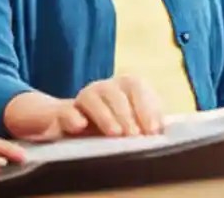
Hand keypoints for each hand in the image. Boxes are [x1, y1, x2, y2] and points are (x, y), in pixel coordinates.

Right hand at [3, 77, 163, 141]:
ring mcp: (82, 98)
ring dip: (105, 115)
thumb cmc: (112, 127)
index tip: (153, 130)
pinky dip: (72, 117)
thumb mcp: (132, 125)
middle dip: (128, 114)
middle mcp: (103, 88)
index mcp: (123, 87)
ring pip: (92, 98)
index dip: (146, 107)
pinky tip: (81, 126)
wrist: (73, 127)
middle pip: (115, 92)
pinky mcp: (62, 113)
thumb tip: (161, 132)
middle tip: (135, 136)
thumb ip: (146, 124)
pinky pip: (65, 111)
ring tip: (115, 133)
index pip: (136, 86)